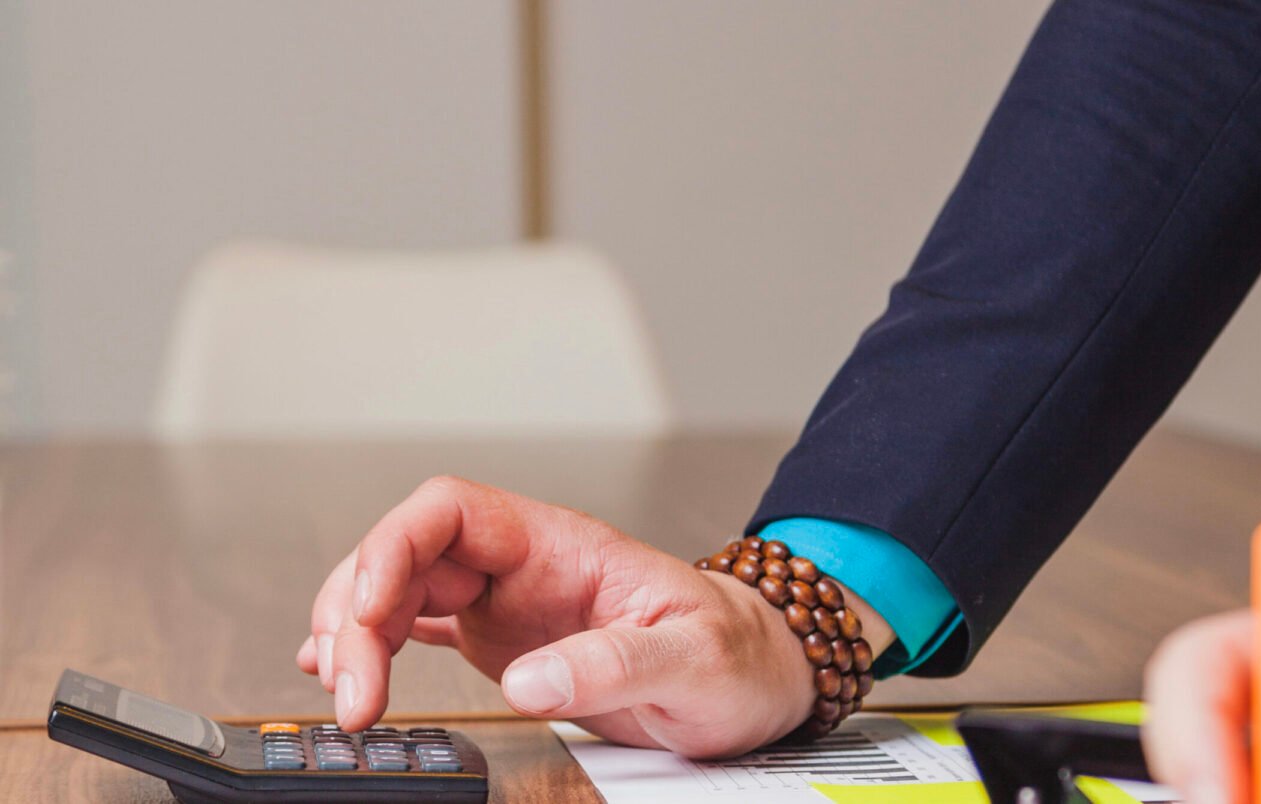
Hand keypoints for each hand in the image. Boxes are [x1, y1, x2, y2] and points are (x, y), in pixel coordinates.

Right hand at [295, 476, 892, 757]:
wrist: (762, 674)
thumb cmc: (740, 654)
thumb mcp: (695, 660)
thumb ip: (615, 664)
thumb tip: (527, 681)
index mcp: (563, 545)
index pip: (449, 510)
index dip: (391, 549)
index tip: (368, 618)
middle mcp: (526, 565)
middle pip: (408, 554)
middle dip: (359, 611)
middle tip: (352, 693)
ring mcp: (512, 602)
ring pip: (402, 589)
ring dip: (357, 631)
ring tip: (343, 691)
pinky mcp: (509, 642)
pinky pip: (422, 626)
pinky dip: (376, 645)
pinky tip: (346, 668)